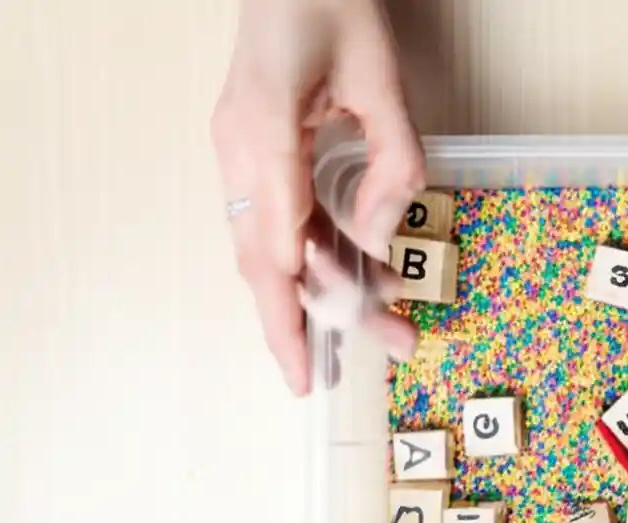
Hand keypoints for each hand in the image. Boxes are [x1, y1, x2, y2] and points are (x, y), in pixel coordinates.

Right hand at [212, 0, 421, 394]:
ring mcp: (237, 152)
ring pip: (266, 248)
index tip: (312, 358)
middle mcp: (238, 151)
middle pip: (262, 259)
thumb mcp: (382, 79)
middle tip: (319, 381)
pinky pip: (275, 224)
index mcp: (263, 132)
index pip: (277, 239)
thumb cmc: (334, 8)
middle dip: (293, 324)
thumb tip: (380, 235)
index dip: (296, 305)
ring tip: (378, 330)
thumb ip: (391, 160)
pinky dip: (310, 261)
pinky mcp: (251, 153)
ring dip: (312, 298)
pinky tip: (352, 286)